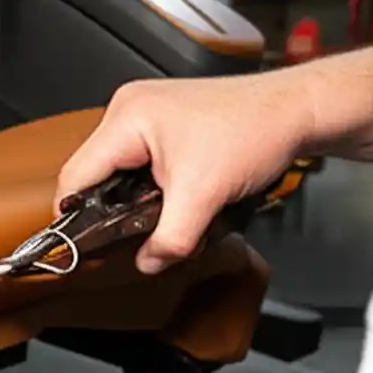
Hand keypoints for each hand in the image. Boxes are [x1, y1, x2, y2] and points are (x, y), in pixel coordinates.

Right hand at [56, 73, 313, 273]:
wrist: (297, 110)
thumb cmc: (255, 130)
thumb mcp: (204, 197)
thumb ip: (169, 239)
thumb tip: (147, 263)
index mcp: (126, 118)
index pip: (76, 175)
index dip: (75, 214)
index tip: (84, 245)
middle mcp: (129, 109)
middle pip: (95, 172)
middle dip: (113, 207)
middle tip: (135, 233)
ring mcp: (147, 112)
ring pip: (118, 168)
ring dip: (135, 197)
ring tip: (162, 213)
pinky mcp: (165, 121)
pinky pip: (139, 160)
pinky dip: (151, 185)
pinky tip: (174, 196)